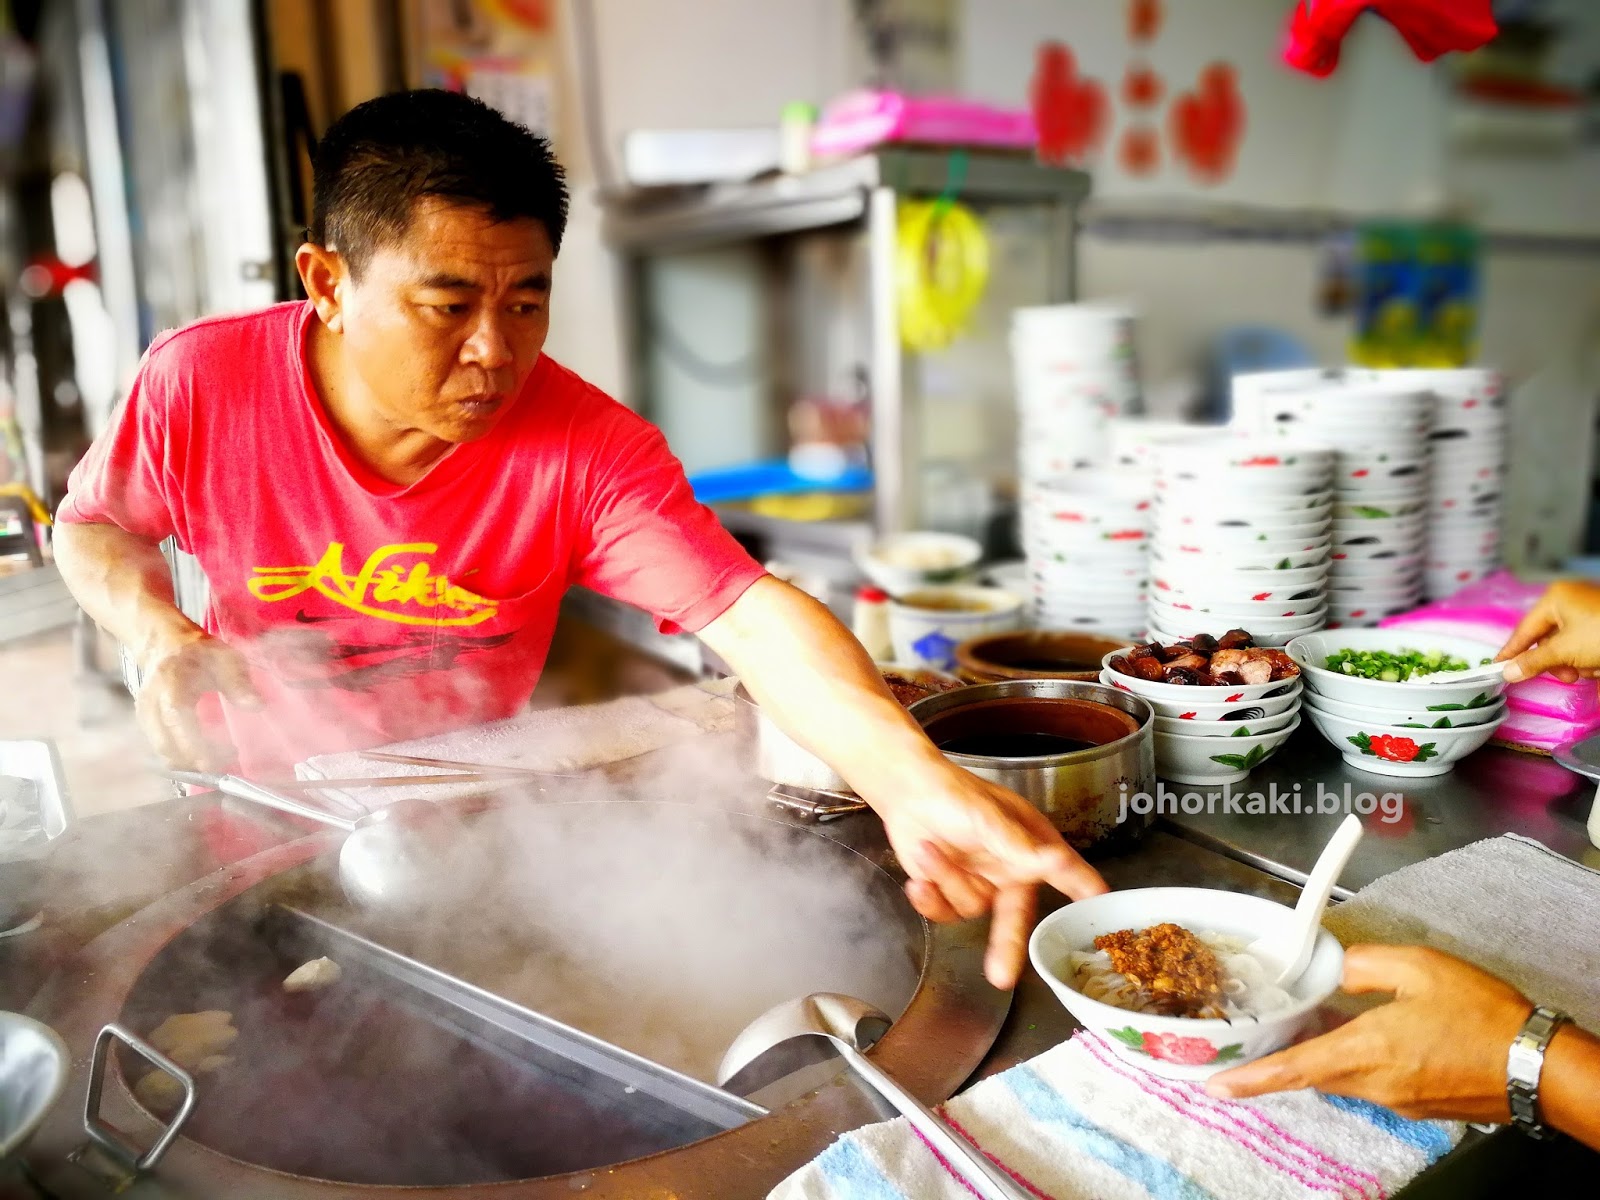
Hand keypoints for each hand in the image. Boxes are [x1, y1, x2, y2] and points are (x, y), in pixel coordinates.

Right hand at [135, 632, 260, 770]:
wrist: (164, 644)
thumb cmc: (199, 652)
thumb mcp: (225, 659)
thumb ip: (238, 682)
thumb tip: (256, 705)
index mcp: (171, 685)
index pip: (178, 722)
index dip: (194, 746)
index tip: (215, 761)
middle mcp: (151, 703)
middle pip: (166, 743)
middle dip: (194, 761)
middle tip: (226, 761)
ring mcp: (144, 714)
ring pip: (162, 749)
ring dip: (188, 761)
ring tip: (220, 756)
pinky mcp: (145, 722)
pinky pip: (161, 746)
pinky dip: (181, 755)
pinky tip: (204, 753)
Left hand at [875, 765, 1108, 989]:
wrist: (905, 791)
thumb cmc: (954, 794)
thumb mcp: (987, 816)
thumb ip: (1017, 845)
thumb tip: (1056, 860)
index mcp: (1028, 847)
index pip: (1063, 872)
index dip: (1084, 892)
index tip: (1106, 908)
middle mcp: (1008, 871)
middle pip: (1015, 917)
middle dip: (1009, 947)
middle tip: (1002, 977)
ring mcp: (980, 884)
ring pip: (971, 909)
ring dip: (948, 881)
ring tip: (929, 849)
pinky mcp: (949, 893)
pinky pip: (946, 913)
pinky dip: (930, 897)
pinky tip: (919, 879)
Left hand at [1206, 945, 1530, 1121]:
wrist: (1538, 1065)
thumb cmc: (1481, 1013)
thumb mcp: (1419, 967)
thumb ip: (1365, 965)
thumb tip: (1336, 969)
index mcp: (1367, 1050)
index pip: (1296, 1068)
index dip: (1253, 1078)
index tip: (1218, 1086)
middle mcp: (1376, 1083)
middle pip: (1314, 1073)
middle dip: (1285, 1057)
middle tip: (1262, 1034)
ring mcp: (1398, 1099)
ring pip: (1343, 1077)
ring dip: (1324, 1054)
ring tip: (1315, 1022)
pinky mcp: (1418, 1104)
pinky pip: (1372, 1081)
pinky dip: (1357, 1060)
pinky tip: (1367, 1034)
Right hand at [1498, 580, 1599, 683]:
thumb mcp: (1565, 651)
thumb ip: (1533, 662)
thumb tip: (1508, 672)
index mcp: (1556, 598)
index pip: (1524, 630)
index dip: (1511, 651)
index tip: (1497, 667)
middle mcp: (1570, 600)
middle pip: (1548, 639)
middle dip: (1558, 662)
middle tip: (1567, 675)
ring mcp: (1589, 611)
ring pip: (1568, 646)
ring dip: (1577, 663)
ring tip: (1591, 669)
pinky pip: (1585, 644)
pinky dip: (1591, 658)